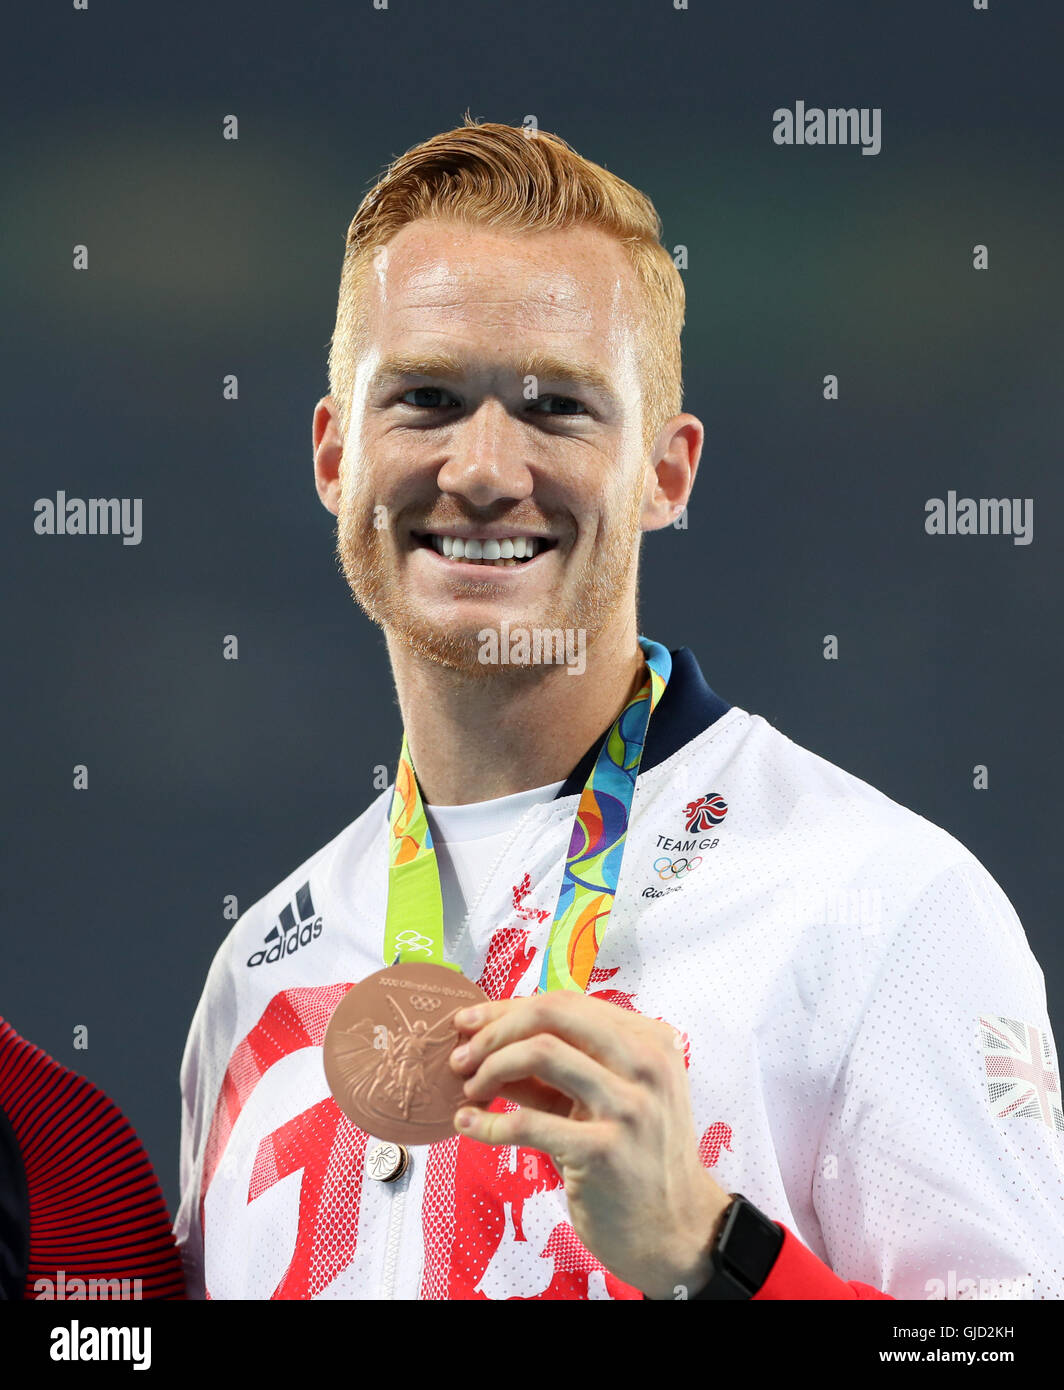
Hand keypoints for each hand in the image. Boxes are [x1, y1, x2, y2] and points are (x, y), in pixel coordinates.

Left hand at [448, 991, 732, 1298]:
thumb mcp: (607, 1101)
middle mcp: (645, 1064)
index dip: (509, 1008)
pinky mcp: (604, 1150)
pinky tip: (469, 1126)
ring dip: (489, 1068)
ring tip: (469, 1090)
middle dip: (495, 1029)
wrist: (677, 1232)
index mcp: (650, 1041)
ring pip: (539, 1053)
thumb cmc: (636, 1162)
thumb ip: (559, 1071)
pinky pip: (528, 1122)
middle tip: (461, 1055)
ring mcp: (628, 1106)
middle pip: (551, 1015)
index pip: (567, 1003)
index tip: (471, 1022)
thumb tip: (489, 1043)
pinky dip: (489, 1122)